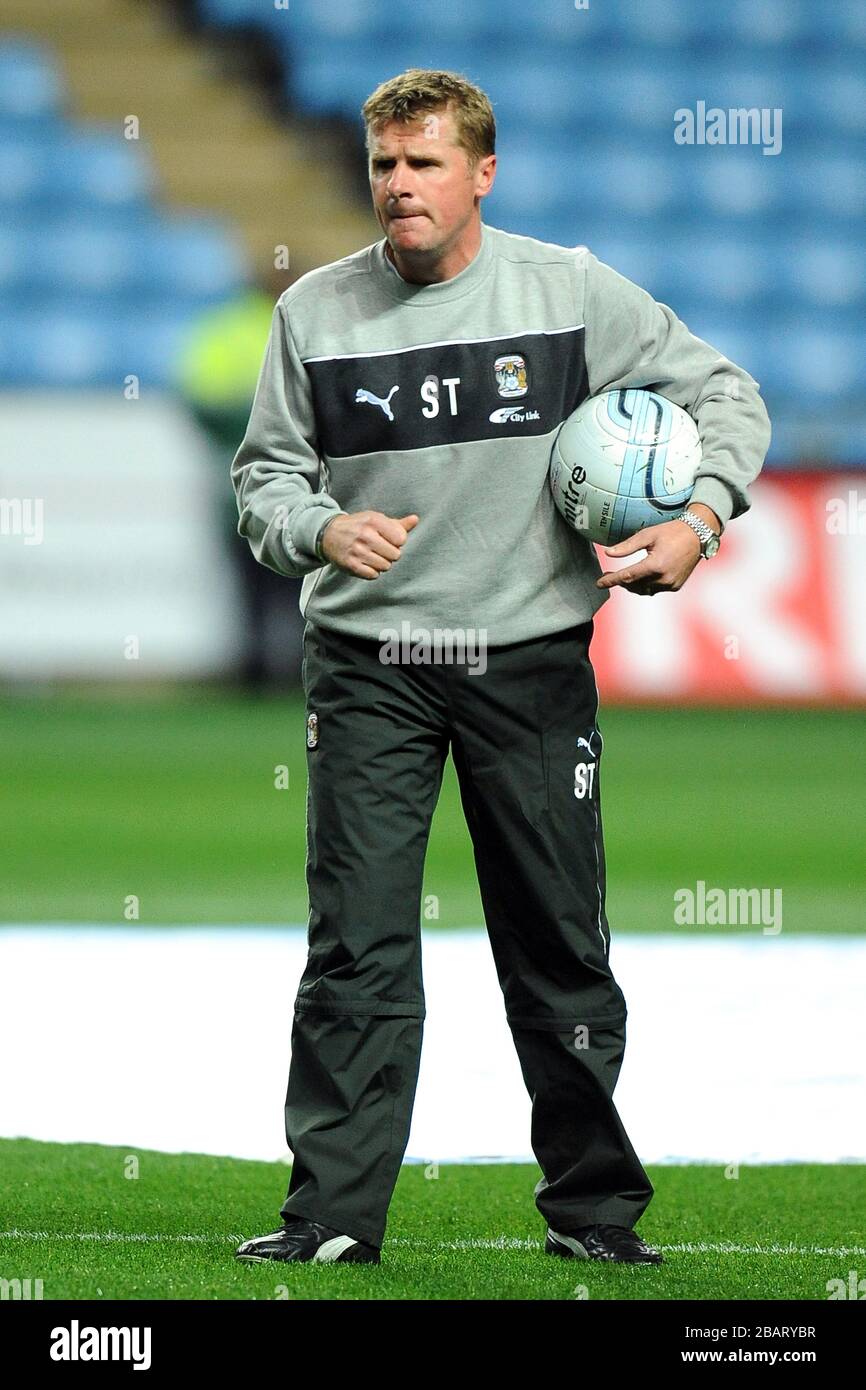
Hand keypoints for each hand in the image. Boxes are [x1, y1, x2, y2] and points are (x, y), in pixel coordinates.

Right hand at [320, 510, 418, 578]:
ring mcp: (358, 551)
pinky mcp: (351, 565)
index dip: (397, 541)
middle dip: (390, 553)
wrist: (329, 534)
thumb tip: (415, 519)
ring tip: (372, 555)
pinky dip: (372, 571)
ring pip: (386, 566)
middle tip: (379, 548)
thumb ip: (397, 523)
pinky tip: (365, 562)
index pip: (401, 539)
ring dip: (381, 563)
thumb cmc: (358, 526)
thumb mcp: (376, 519)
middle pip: (395, 555)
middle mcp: (365, 535)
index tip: (388, 539)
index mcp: (374, 521)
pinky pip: (373, 575)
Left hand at [595, 505, 719, 595]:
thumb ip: (627, 546)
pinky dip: (646, 585)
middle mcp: (664, 578)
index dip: (611, 581)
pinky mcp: (676, 586)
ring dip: (632, 585)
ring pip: (644, 590)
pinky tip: (642, 577)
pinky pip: (655, 589)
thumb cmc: (672, 532)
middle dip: (620, 582)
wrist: (697, 535)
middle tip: (609, 576)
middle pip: (634, 585)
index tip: (599, 583)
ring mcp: (671, 584)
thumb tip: (609, 553)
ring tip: (624, 577)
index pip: (627, 576)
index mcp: (655, 565)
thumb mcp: (647, 535)